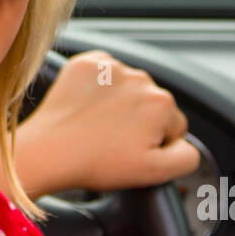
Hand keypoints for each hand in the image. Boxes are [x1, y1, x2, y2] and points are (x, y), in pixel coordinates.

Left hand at [0, 50, 201, 196]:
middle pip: (151, 104)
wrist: (47, 150)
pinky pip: (103, 74)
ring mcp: (112, 67)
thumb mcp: (154, 173)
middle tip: (112, 143)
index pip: (173, 125)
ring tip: (97, 127)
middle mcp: (142, 78)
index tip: (131, 152)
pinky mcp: (86, 62)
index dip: (154, 144)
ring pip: (128, 88)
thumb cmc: (96, 163)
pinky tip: (87, 110)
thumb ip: (187, 157)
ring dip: (118, 105)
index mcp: (162, 104)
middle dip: (138, 123)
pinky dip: (99, 89)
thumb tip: (186, 143)